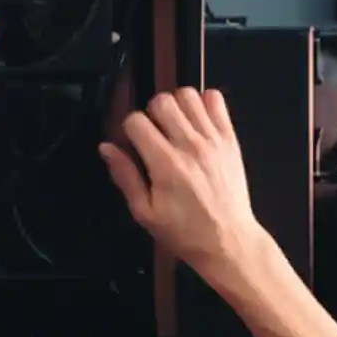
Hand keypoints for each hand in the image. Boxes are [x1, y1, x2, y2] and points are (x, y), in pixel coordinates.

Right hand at [99, 88, 273, 284]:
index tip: (134, 144)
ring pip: (187, 94)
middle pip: (161, 101)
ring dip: (176, 105)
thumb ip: (125, 176)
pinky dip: (203, 103)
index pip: (136, 121)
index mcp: (165, 164)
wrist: (229, 241)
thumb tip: (106, 148)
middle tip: (154, 134)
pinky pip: (216, 100)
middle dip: (151, 113)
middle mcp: (190, 146)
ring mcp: (213, 139)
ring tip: (175, 126)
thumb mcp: (145, 213)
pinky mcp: (230, 138)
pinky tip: (197, 122)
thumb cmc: (185, 232)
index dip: (129, 129)